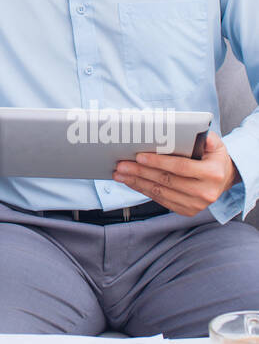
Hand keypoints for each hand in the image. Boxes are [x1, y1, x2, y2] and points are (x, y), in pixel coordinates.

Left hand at [113, 131, 239, 216]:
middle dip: (141, 172)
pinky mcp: (187, 211)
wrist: (223, 179)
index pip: (180, 167)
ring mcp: (196, 205)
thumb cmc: (213, 157)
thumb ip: (207, 138)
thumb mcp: (216, 144)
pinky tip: (131, 182)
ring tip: (120, 173)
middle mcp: (205, 192)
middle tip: (121, 165)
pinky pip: (161, 200)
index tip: (139, 156)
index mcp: (212, 173)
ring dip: (137, 182)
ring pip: (161, 192)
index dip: (158, 162)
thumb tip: (198, 132)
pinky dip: (143, 190)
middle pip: (167, 181)